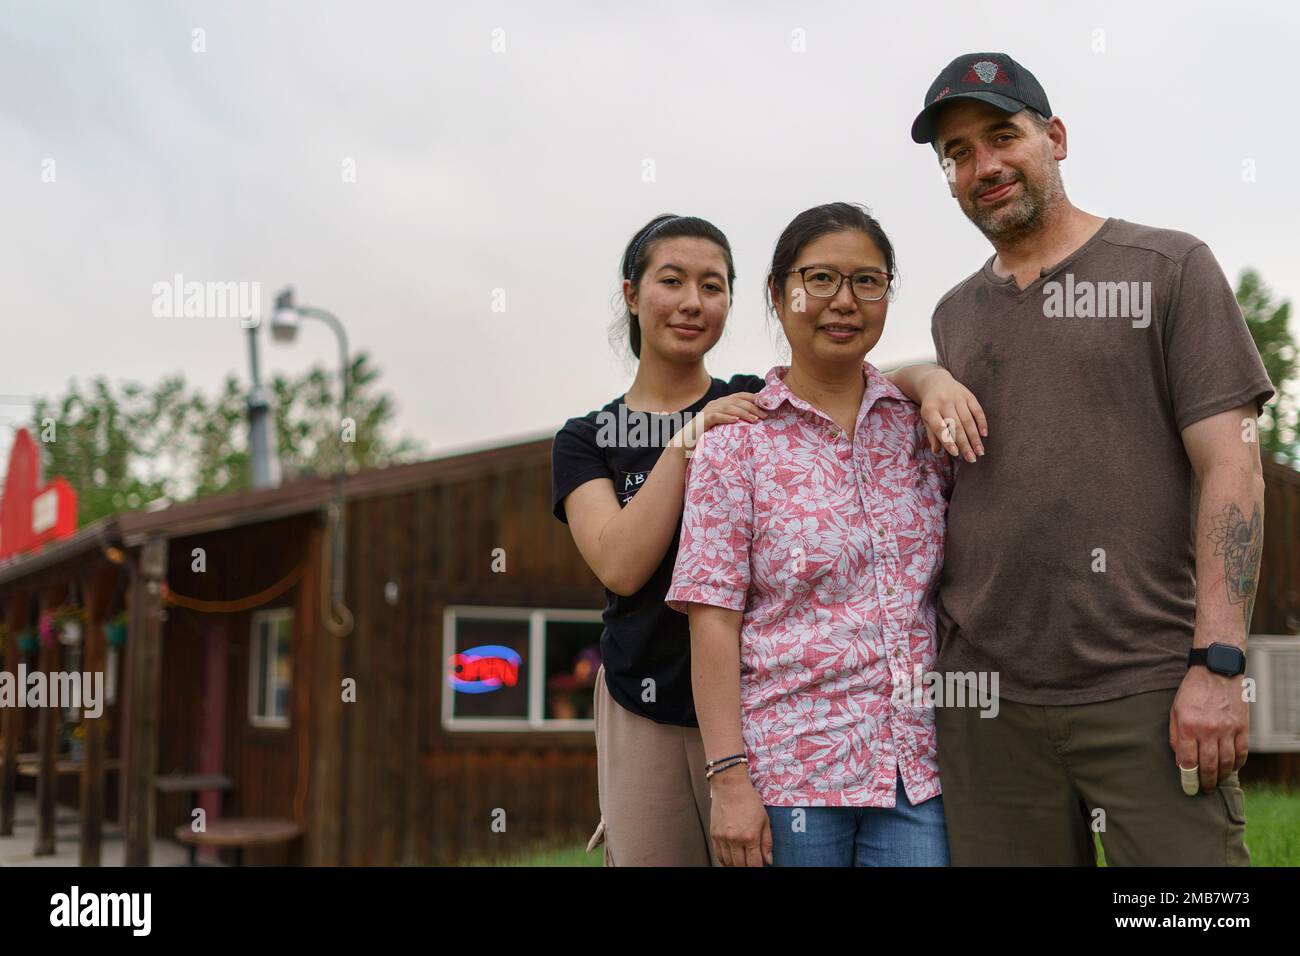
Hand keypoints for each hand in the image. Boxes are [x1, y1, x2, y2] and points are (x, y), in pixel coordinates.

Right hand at [677, 392, 765, 452]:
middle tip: (764, 415)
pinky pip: (716, 416)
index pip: (741, 395)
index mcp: (722, 402)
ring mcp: (708, 410)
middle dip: (753, 406)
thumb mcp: (725, 426)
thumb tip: (757, 420)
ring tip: (755, 419)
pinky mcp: (702, 420)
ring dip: (743, 412)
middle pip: (737, 400)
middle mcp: (716, 403)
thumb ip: (736, 420)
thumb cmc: (708, 436)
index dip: (755, 398)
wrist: (686, 443)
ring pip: (729, 407)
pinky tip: (736, 421)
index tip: (769, 404)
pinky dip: (726, 418)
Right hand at [709, 769, 771, 866]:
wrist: (730, 786)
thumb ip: (767, 843)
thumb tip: (768, 860)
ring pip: (728, 863)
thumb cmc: (749, 800)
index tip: (759, 866)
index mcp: (750, 836)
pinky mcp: (714, 835)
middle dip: (746, 867)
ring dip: (735, 865)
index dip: (757, 868)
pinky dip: (724, 860)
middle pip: (740, 865)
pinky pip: (718, 854)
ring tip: (741, 861)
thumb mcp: (764, 820)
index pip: (754, 864)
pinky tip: (730, 858)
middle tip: (750, 862)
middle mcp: (735, 839)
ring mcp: (722, 838)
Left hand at [915, 368, 986, 462]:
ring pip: (968, 420)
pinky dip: (981, 422)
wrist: (935, 381)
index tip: (955, 453)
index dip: (948, 441)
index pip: (939, 427)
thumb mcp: (926, 419)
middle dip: (965, 444)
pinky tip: (984, 435)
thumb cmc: (931, 406)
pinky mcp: (968, 395)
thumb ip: (933, 435)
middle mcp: (944, 402)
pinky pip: (977, 410)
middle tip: (972, 459)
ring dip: (975, 437)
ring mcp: (957, 397)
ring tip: (980, 452)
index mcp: (930, 409)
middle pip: (956, 426)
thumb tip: (937, 453)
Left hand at [1169, 664, 1248, 792]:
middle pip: (1209, 765)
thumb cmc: (1192, 691)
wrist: (1217, 671)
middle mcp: (1208, 730)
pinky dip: (1238, 764)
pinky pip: (1242, 752)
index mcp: (1188, 726)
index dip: (1189, 778)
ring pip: (1227, 762)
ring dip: (1222, 776)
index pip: (1188, 761)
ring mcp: (1227, 729)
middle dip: (1206, 782)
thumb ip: (1175, 736)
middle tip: (1204, 789)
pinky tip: (1232, 768)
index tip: (1189, 788)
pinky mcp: (1242, 727)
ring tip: (1217, 781)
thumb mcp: (1175, 710)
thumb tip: (1180, 761)